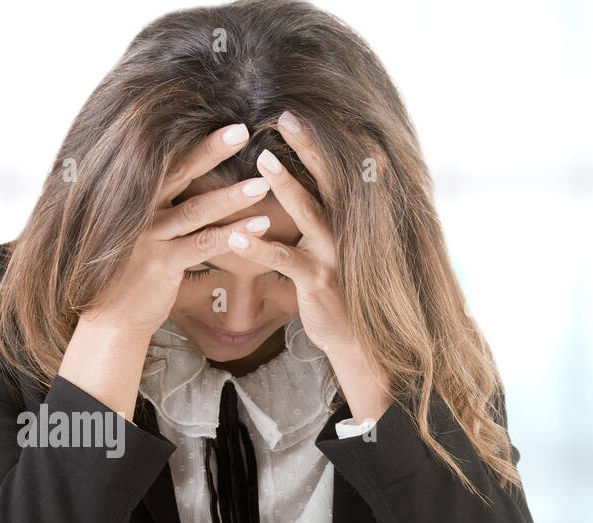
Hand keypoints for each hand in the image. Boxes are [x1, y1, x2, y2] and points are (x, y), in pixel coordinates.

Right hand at [80, 122, 272, 333]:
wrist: (110, 317)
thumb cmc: (131, 271)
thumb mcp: (138, 230)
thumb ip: (160, 203)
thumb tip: (189, 172)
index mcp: (135, 198)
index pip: (166, 161)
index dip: (196, 142)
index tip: (227, 122)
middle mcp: (139, 212)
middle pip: (178, 174)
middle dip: (210, 151)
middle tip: (243, 130)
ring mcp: (149, 238)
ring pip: (195, 211)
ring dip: (231, 196)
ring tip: (263, 184)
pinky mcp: (161, 265)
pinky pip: (203, 245)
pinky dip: (233, 234)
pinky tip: (261, 224)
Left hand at [223, 110, 392, 419]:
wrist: (355, 340)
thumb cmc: (338, 291)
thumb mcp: (331, 250)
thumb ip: (321, 219)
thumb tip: (306, 189)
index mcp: (346, 219)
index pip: (333, 171)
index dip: (315, 142)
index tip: (294, 112)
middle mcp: (346, 231)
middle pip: (328, 179)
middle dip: (307, 147)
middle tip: (285, 116)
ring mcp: (333, 255)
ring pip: (309, 213)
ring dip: (286, 186)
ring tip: (262, 160)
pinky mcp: (317, 282)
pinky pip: (286, 261)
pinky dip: (261, 248)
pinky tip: (237, 237)